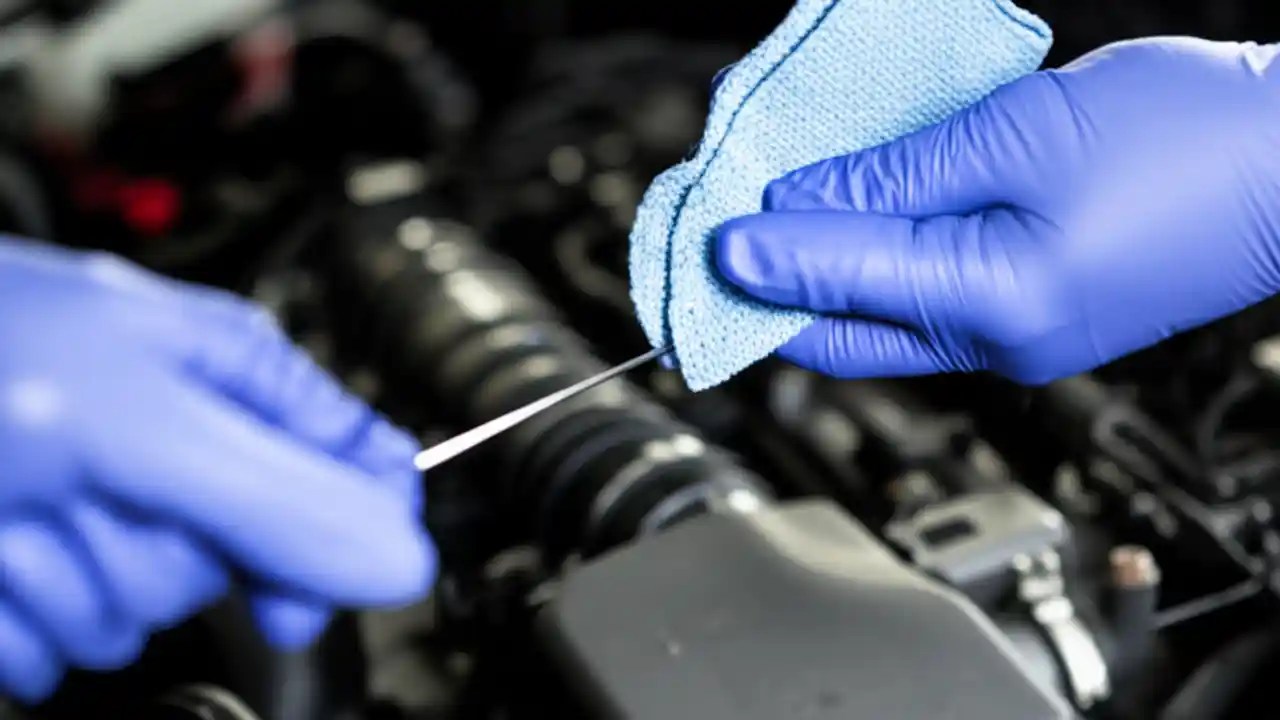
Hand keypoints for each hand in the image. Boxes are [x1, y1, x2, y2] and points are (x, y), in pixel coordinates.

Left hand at [0, 238, 434, 701]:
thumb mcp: (141, 423)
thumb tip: (404, 559)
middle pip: (243, 562)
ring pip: (145, 610)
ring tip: (14, 516)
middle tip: (101, 499)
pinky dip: (15, 622)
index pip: (353, 470)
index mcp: (227, 378)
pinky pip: (63, 649)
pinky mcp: (32, 576)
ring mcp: (99, 512)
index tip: (296, 584)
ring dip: (69, 584)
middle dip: (162, 554)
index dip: (341, 538)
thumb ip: (283, 498)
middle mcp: (171, 445)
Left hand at [714, 37, 1279, 383]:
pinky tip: (866, 216)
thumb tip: (800, 203)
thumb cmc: (1190, 136)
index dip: (758, 262)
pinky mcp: (1043, 311)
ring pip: (889, 315)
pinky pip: (936, 295)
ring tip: (788, 215)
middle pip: (850, 330)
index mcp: (993, 301)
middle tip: (731, 237)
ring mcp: (1024, 334)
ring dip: (832, 268)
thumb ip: (896, 175)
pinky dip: (888, 259)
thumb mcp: (1017, 132)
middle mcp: (1002, 340)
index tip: (704, 241)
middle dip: (781, 285)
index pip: (832, 290)